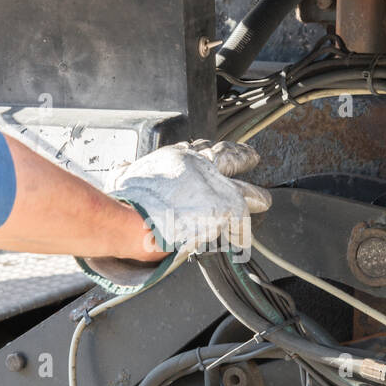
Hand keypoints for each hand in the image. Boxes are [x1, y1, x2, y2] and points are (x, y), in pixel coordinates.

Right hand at [106, 140, 271, 257]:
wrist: (136, 218)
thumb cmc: (126, 202)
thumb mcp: (124, 177)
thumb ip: (127, 171)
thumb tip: (122, 168)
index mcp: (175, 159)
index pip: (198, 150)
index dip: (208, 151)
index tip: (211, 150)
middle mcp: (199, 167)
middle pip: (228, 158)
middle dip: (240, 158)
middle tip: (251, 157)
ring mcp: (216, 187)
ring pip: (243, 190)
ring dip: (254, 196)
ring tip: (263, 199)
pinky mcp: (226, 208)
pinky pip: (242, 222)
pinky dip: (243, 231)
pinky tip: (250, 236)